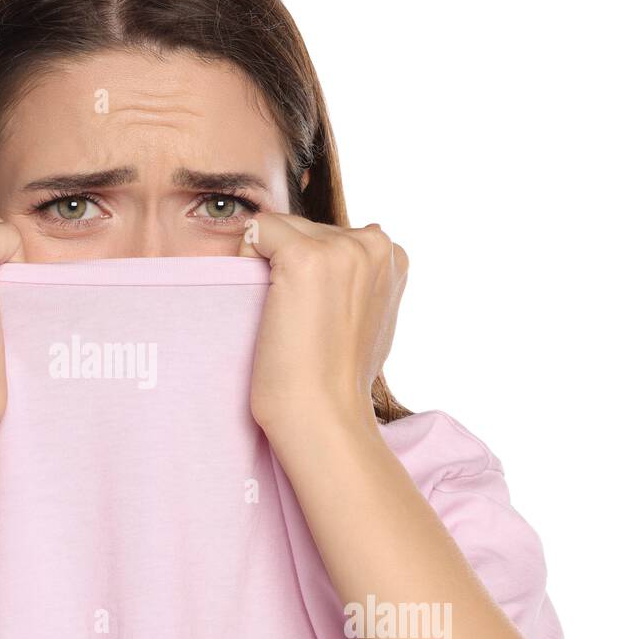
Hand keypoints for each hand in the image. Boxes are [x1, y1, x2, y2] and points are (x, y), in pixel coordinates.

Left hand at [238, 213, 407, 440]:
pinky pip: (256, 230)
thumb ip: (367, 283)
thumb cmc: (338, 376)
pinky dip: (246, 260)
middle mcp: (374, 243)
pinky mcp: (304, 257)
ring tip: (289, 316)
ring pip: (279, 227)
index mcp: (393, 255)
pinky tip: (268, 304)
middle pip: (303, 227)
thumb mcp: (372, 319)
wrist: (321, 411)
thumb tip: (363, 264)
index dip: (310, 274)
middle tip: (302, 321)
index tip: (319, 317)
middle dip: (290, 265)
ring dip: (269, 265)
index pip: (328, 235)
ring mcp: (341, 247)